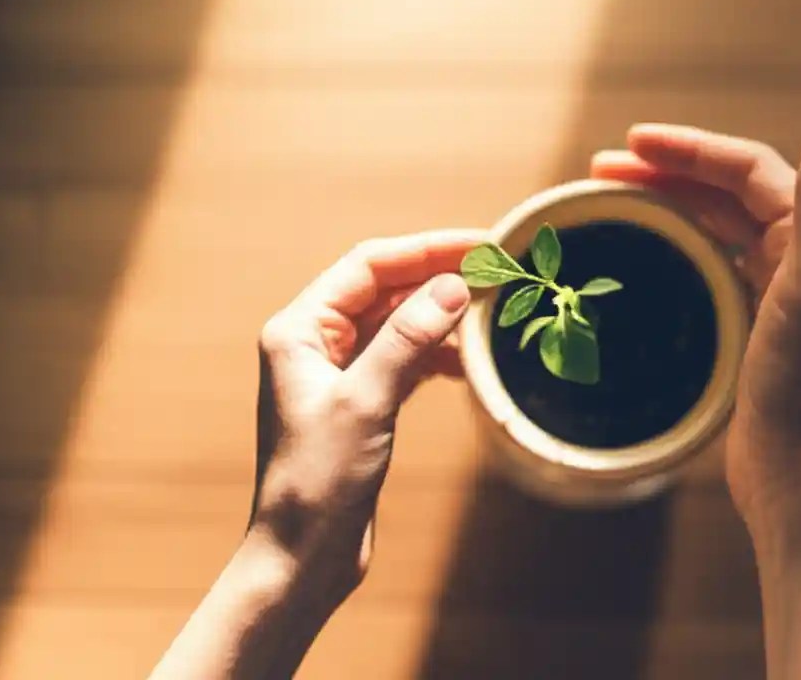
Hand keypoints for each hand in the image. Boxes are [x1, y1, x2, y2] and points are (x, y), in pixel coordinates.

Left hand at [250, 230, 478, 593]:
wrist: (303, 556)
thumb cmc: (317, 480)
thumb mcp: (366, 402)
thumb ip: (409, 339)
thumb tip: (454, 285)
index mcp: (300, 329)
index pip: (370, 265)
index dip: (428, 249)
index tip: (482, 244)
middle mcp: (315, 341)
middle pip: (387, 288)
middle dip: (441, 277)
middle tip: (500, 271)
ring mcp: (339, 372)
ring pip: (400, 323)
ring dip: (444, 317)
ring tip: (493, 313)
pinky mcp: (362, 402)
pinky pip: (406, 359)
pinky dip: (438, 355)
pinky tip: (470, 361)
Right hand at [590, 115, 800, 526]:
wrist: (794, 473)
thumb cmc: (799, 388)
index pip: (749, 168)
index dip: (691, 148)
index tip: (630, 142)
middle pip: (729, 191)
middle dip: (668, 170)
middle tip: (602, 165)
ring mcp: (781, 289)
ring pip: (718, 223)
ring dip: (669, 200)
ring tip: (613, 192)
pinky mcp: (757, 321)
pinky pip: (713, 258)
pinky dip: (677, 239)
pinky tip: (647, 245)